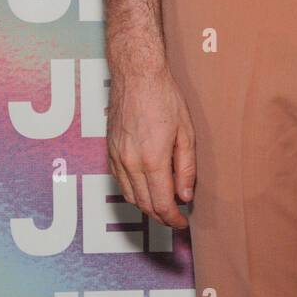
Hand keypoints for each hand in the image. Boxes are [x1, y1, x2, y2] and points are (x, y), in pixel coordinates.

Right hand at [107, 62, 195, 228]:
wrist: (136, 75)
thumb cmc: (164, 97)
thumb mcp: (186, 132)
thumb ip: (186, 167)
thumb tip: (185, 195)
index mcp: (152, 160)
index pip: (161, 204)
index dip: (174, 218)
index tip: (183, 221)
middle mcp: (130, 163)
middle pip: (144, 204)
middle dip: (161, 215)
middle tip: (176, 216)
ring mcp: (117, 158)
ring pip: (130, 196)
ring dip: (147, 206)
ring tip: (163, 204)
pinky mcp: (110, 151)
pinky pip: (120, 182)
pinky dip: (134, 191)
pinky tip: (146, 187)